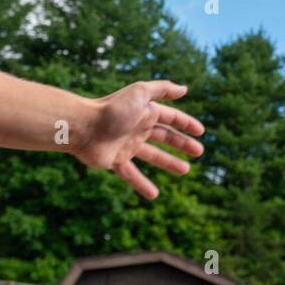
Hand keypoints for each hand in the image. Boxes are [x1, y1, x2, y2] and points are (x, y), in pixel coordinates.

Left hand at [73, 80, 204, 199]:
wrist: (83, 127)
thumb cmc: (112, 108)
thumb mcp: (140, 93)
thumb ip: (163, 89)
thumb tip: (185, 89)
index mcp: (145, 112)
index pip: (170, 118)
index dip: (186, 123)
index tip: (201, 132)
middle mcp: (137, 128)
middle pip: (165, 137)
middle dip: (182, 143)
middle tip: (199, 152)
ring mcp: (127, 145)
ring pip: (153, 156)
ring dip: (169, 163)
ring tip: (186, 171)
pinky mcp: (115, 161)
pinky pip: (131, 175)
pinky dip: (142, 185)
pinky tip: (154, 195)